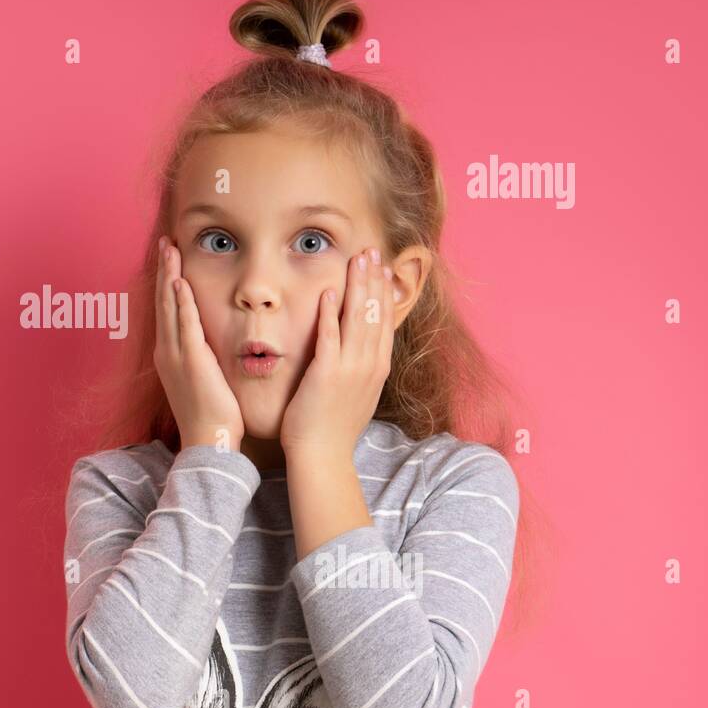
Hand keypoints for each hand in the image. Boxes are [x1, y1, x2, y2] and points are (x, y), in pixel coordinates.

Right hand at [154, 235, 243, 450]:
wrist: (207, 441)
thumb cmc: (210, 415)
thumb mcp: (202, 381)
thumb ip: (203, 358)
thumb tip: (209, 346)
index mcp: (170, 355)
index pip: (167, 311)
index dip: (168, 283)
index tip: (171, 260)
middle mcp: (167, 351)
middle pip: (163, 302)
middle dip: (165, 270)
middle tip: (165, 243)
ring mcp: (176, 355)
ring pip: (170, 306)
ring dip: (169, 275)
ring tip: (169, 249)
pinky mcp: (191, 360)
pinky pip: (185, 324)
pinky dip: (181, 301)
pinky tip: (180, 281)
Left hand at [280, 246, 394, 459]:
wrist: (323, 456)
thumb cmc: (334, 428)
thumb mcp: (359, 394)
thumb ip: (363, 369)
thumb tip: (364, 352)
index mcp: (378, 368)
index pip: (384, 321)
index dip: (383, 291)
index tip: (382, 267)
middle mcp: (370, 364)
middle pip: (374, 312)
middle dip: (374, 279)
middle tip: (372, 251)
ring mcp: (350, 368)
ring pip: (357, 319)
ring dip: (357, 286)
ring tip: (356, 260)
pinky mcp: (327, 374)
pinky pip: (329, 337)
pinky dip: (330, 313)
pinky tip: (328, 291)